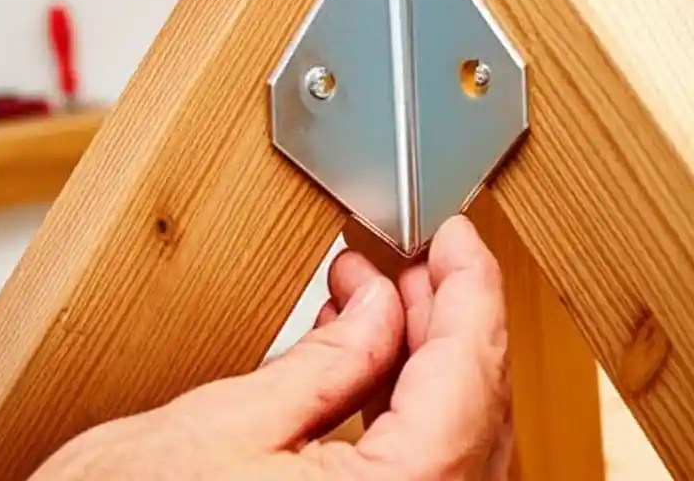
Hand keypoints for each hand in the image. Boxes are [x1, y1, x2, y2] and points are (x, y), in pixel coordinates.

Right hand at [30, 216, 512, 479]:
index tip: (456, 237)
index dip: (470, 291)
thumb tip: (383, 302)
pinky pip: (421, 473)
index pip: (468, 377)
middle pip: (473, 410)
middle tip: (411, 257)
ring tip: (377, 297)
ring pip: (454, 442)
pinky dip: (403, 411)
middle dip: (445, 320)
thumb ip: (326, 362)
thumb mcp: (220, 427)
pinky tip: (365, 362)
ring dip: (423, 362)